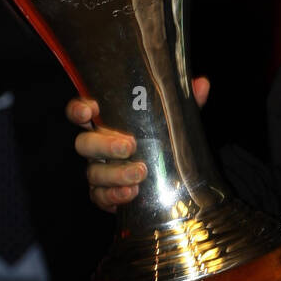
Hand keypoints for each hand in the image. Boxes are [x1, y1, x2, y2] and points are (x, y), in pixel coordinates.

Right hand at [66, 76, 209, 212]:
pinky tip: (131, 194)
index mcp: (106, 122)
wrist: (168, 174)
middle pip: (84, 144)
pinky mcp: (104, 194)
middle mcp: (97, 145)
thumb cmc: (160, 138)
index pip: (80, 111)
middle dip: (103, 145)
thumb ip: (181, 103)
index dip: (79, 110)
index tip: (90, 110)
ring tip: (139, 174)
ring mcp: (98, 170)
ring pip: (94, 173)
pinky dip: (114, 196)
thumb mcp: (172, 119)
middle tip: (129, 146)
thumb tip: (201, 84)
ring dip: (114, 174)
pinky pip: (100, 196)